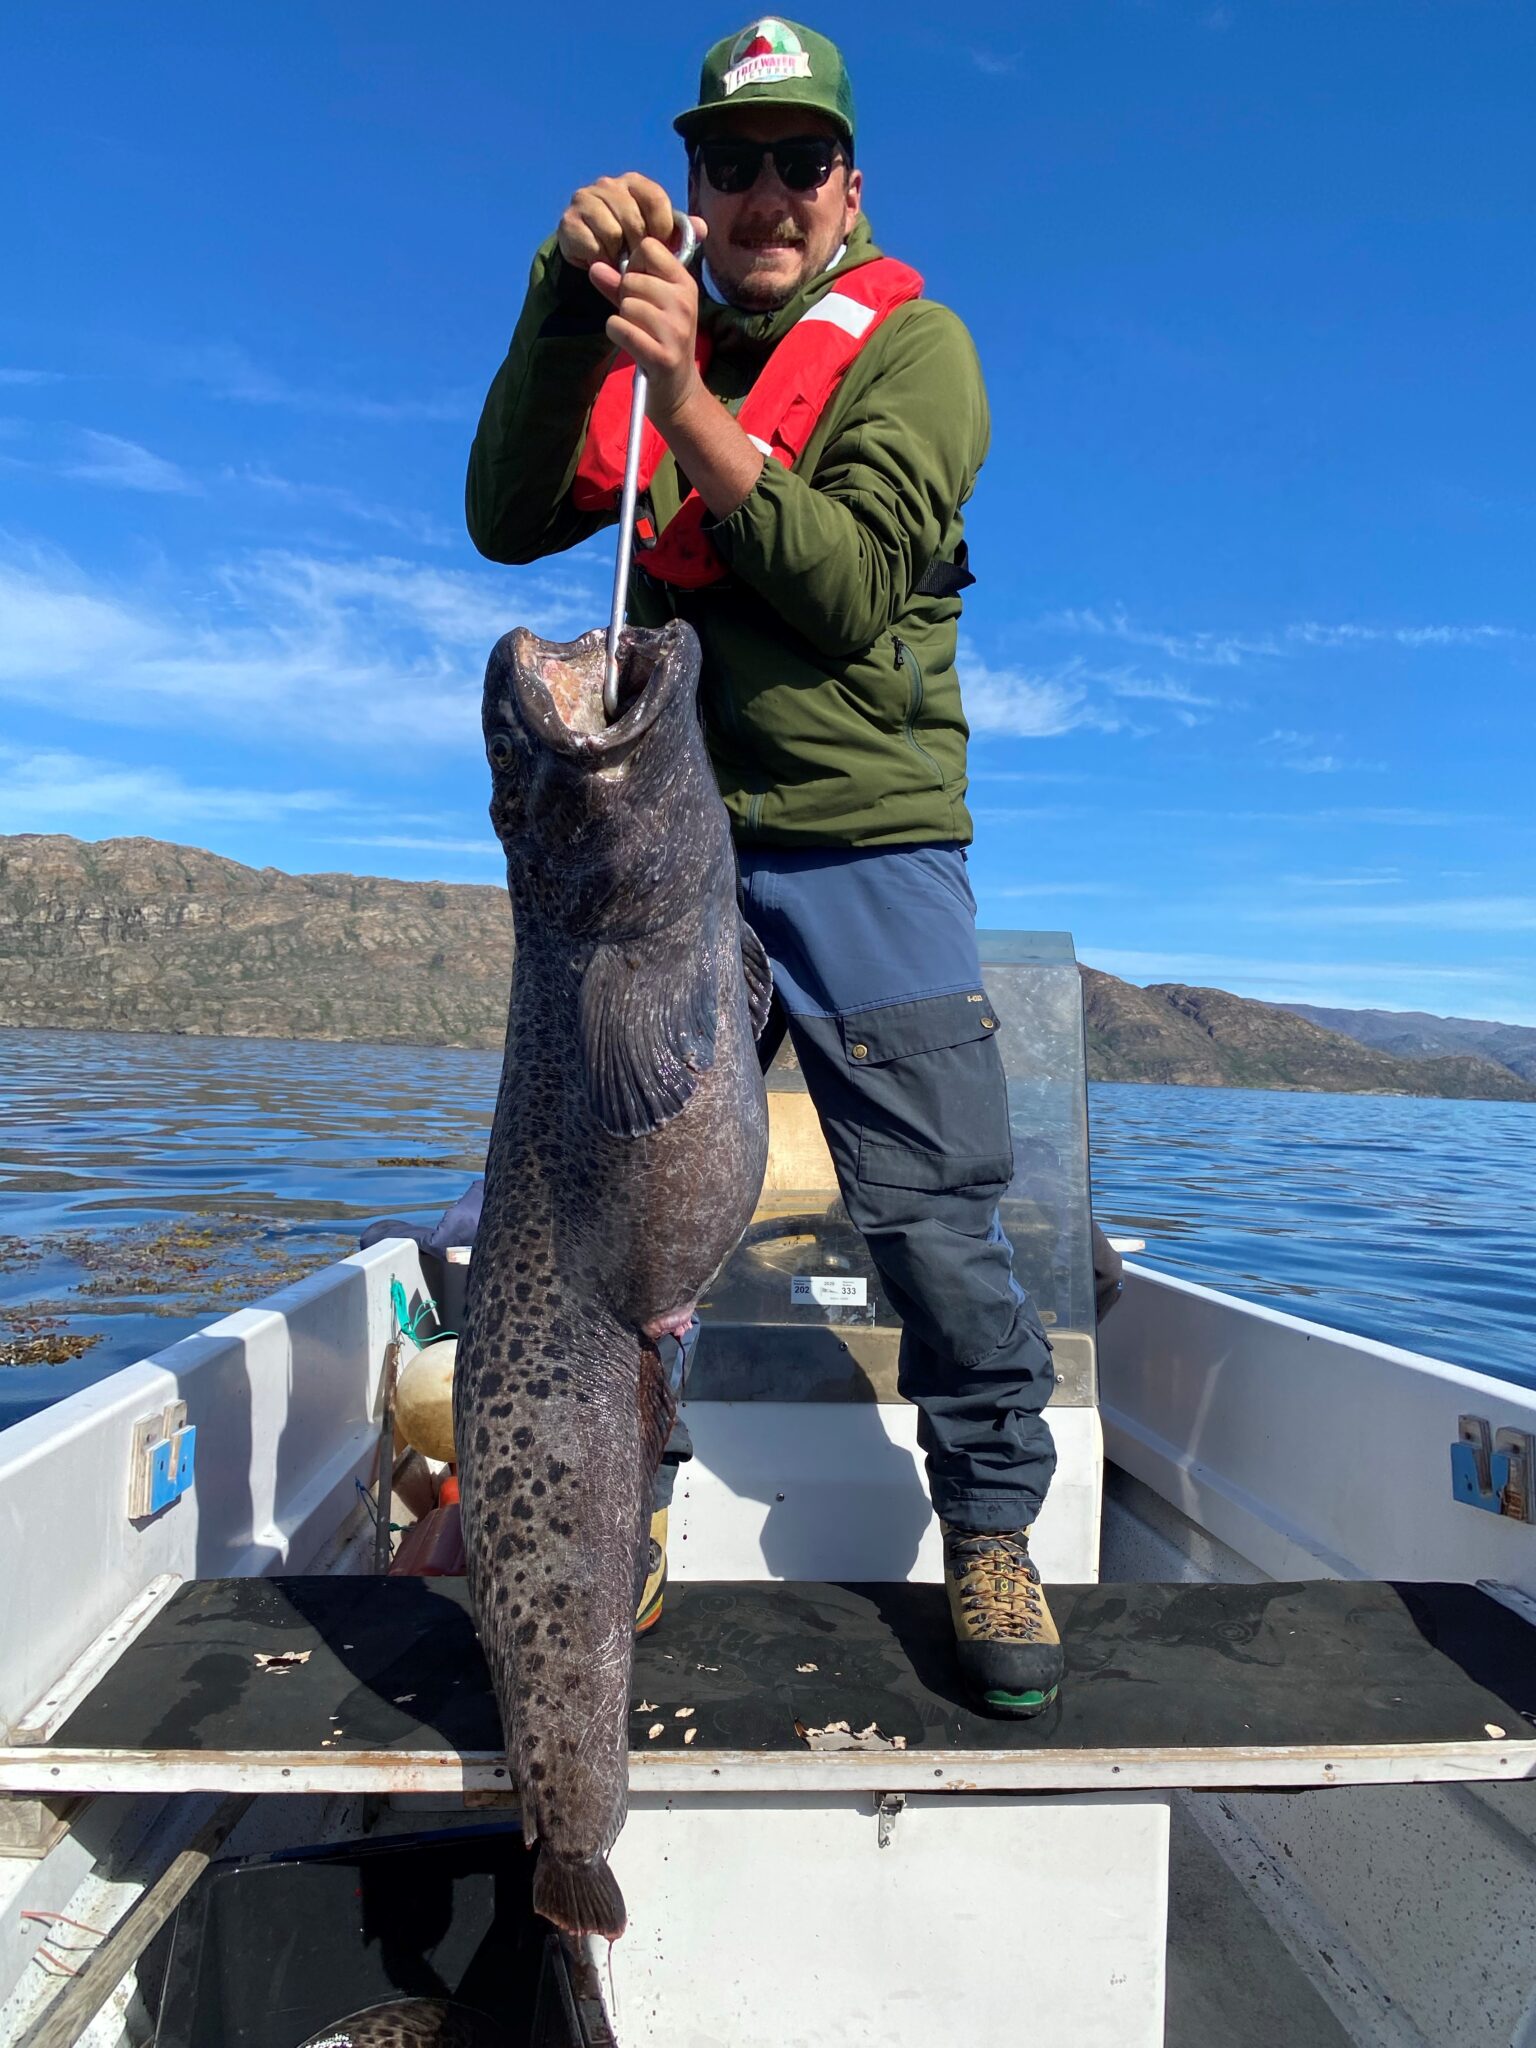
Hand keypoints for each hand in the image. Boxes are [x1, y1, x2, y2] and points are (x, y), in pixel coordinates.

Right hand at [557, 173, 678, 271]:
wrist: (591, 251)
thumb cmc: (629, 240)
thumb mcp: (658, 234)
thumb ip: (680, 231)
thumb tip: (702, 228)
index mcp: (634, 182)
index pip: (655, 199)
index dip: (662, 229)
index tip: (660, 247)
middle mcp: (608, 184)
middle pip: (634, 220)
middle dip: (639, 248)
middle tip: (637, 261)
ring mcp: (585, 199)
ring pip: (613, 234)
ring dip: (618, 255)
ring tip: (618, 260)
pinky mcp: (569, 221)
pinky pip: (593, 246)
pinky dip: (600, 260)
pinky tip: (601, 260)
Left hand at [590, 222, 709, 426]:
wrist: (677, 392)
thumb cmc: (660, 343)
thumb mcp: (646, 308)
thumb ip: (619, 286)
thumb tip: (594, 267)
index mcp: (685, 284)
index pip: (649, 247)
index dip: (634, 263)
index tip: (639, 284)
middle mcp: (684, 303)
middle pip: (632, 278)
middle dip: (626, 297)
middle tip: (640, 319)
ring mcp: (675, 330)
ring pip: (626, 304)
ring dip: (622, 320)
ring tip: (639, 334)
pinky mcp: (662, 356)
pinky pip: (620, 328)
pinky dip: (617, 334)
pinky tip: (630, 344)